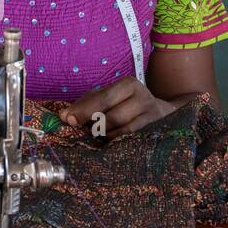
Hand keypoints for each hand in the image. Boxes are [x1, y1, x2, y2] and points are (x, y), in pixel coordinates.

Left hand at [61, 78, 178, 137]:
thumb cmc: (126, 106)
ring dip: (107, 135)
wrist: (164, 115)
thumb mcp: (108, 99)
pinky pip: (132, 140)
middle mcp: (143, 97)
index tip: (67, 119)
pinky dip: (119, 142)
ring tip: (102, 135)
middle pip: (113, 116)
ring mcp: (153, 116)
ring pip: (122, 130)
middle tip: (85, 131)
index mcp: (128, 85)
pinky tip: (113, 142)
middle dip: (95, 125)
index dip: (84, 110)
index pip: (103, 97)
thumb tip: (64, 115)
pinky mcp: (157, 132)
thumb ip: (86, 104)